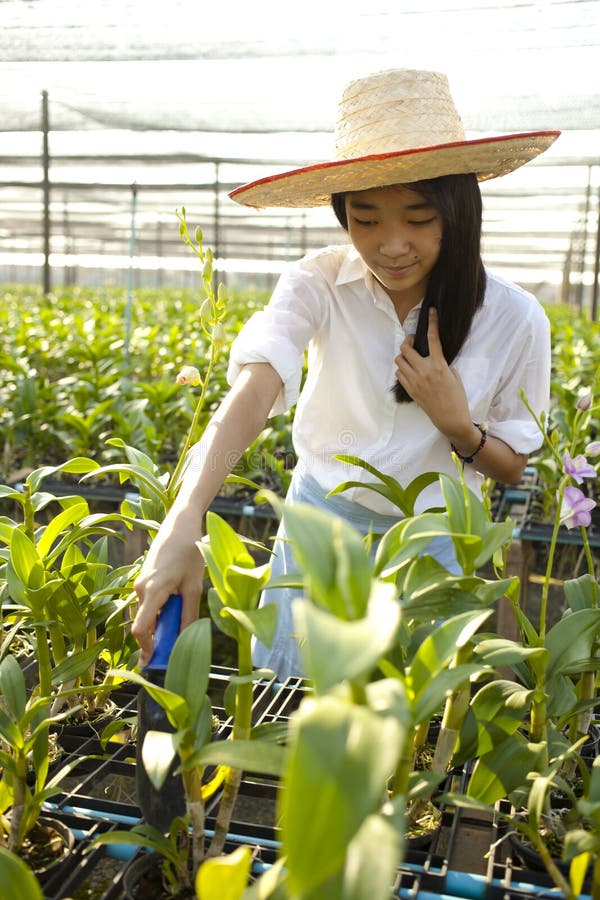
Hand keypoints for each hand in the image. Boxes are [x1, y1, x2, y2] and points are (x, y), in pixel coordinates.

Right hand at [131, 511, 204, 666]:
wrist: (180, 523)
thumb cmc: (190, 551)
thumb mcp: (194, 586)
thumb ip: (189, 614)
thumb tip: (187, 639)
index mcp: (152, 591)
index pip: (140, 629)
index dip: (147, 648)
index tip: (155, 662)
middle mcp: (140, 588)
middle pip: (144, 623)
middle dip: (158, 637)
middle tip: (176, 647)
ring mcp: (140, 583)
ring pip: (147, 613)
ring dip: (161, 622)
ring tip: (182, 620)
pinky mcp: (143, 578)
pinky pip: (149, 602)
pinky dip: (160, 610)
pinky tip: (176, 605)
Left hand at [394, 307, 472, 440]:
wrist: (450, 418)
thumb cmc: (457, 397)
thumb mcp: (455, 375)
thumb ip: (443, 363)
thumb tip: (433, 357)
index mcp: (439, 364)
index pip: (434, 338)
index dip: (432, 322)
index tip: (431, 311)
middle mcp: (424, 371)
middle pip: (405, 348)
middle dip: (408, 341)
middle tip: (413, 341)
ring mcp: (415, 381)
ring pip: (399, 361)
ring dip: (403, 357)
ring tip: (411, 358)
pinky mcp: (410, 390)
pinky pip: (399, 374)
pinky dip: (402, 369)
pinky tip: (409, 371)